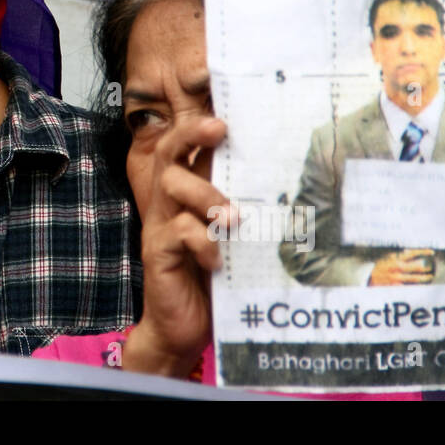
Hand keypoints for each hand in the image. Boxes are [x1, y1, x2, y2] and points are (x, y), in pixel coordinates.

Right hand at [124, 114, 228, 379]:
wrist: (183, 329)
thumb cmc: (213, 280)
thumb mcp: (231, 239)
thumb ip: (243, 211)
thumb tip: (286, 183)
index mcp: (186, 196)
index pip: (183, 147)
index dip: (195, 125)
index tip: (223, 116)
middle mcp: (168, 205)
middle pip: (168, 153)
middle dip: (190, 134)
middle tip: (219, 131)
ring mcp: (160, 228)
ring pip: (170, 186)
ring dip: (205, 195)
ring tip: (232, 218)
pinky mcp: (158, 254)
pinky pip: (176, 232)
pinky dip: (202, 242)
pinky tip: (218, 260)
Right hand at [368, 248, 434, 285]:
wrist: (370, 278)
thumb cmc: (380, 267)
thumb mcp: (387, 257)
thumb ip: (398, 255)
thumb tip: (409, 251)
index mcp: (395, 258)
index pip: (412, 253)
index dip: (423, 251)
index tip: (431, 252)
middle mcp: (397, 268)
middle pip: (417, 267)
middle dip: (426, 267)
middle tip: (431, 267)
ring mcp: (397, 278)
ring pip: (415, 278)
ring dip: (424, 278)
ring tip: (429, 277)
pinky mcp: (397, 286)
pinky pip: (410, 286)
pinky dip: (416, 285)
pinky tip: (421, 286)